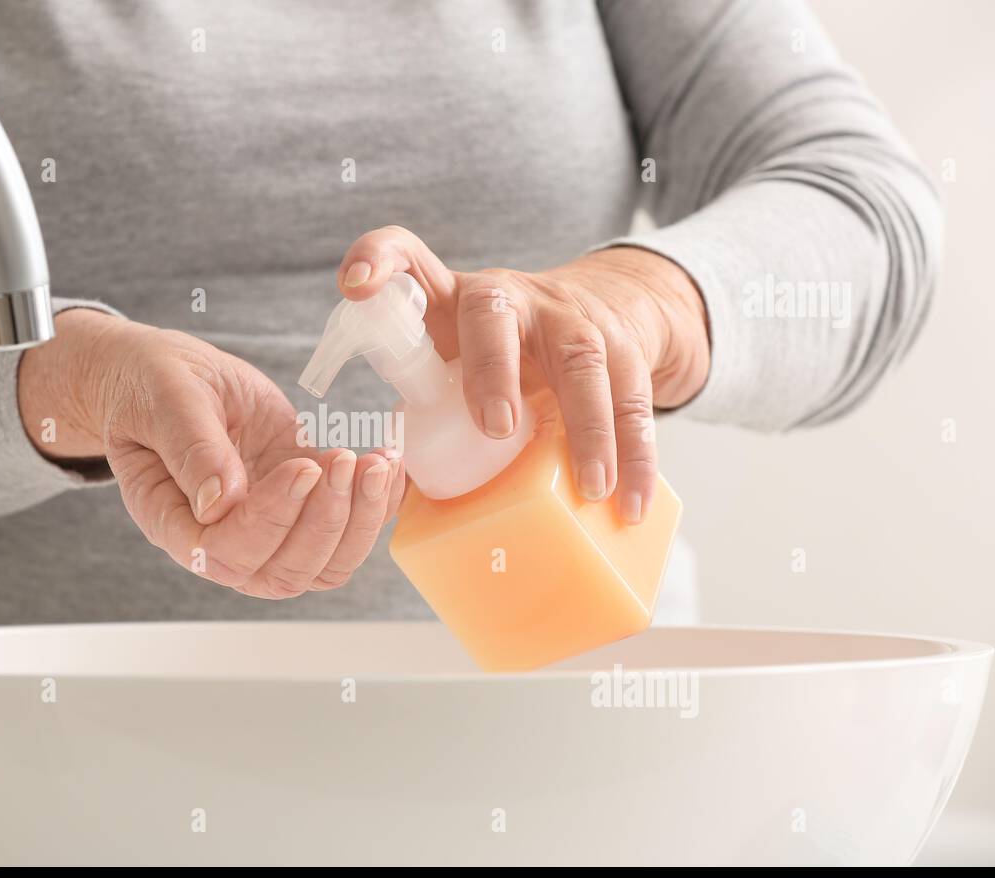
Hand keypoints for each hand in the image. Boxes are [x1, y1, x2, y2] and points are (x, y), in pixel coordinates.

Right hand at [17, 310, 405, 597]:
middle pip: (287, 572)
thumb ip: (191, 449)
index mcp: (176, 525)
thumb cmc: (150, 388)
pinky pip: (350, 529)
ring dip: (362, 520)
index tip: (303, 465)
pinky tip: (390, 459)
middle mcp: (224, 542)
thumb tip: (222, 502)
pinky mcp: (303, 505)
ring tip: (377, 461)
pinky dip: (380, 504)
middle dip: (328, 522)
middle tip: (348, 460)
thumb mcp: (163, 402)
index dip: (273, 518)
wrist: (165, 379)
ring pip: (326, 563)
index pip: (228, 551)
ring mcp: (269, 529)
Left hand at [335, 227, 709, 522]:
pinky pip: (634, 401)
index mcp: (452, 298)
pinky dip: (638, 456)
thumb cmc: (500, 351)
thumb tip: (387, 492)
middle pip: (494, 315)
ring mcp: (570, 319)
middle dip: (493, 368)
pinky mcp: (623, 349)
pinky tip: (631, 502)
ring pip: (581, 360)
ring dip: (587, 428)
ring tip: (590, 488)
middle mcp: (510, 297)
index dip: (379, 261)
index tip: (356, 287)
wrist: (601, 306)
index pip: (408, 259)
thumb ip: (423, 405)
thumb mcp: (456, 356)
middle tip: (496, 428)